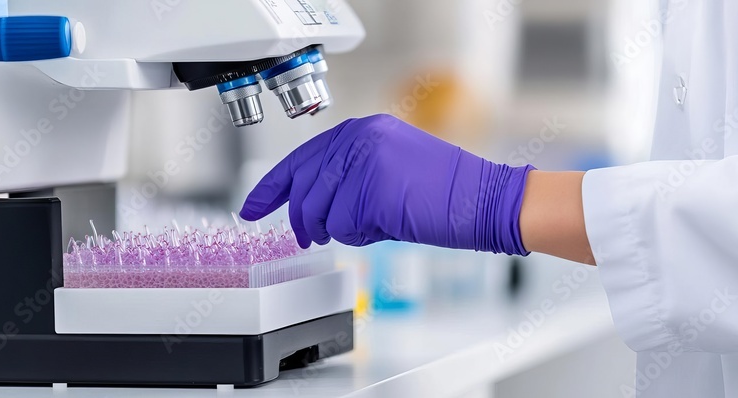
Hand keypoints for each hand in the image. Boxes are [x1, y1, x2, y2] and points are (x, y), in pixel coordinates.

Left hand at [240, 114, 533, 254]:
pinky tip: (386, 226)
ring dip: (339, 229)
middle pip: (305, 189)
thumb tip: (308, 206)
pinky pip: (342, 226)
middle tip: (310, 237)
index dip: (272, 187)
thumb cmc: (444, 193)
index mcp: (362, 130)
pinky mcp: (373, 187)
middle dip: (304, 220)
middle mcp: (359, 139)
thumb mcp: (388, 170)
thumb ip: (347, 177)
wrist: (484, 199)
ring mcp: (365, 161)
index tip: (252, 206)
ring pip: (320, 211)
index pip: (301, 158)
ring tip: (373, 225)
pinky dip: (360, 236)